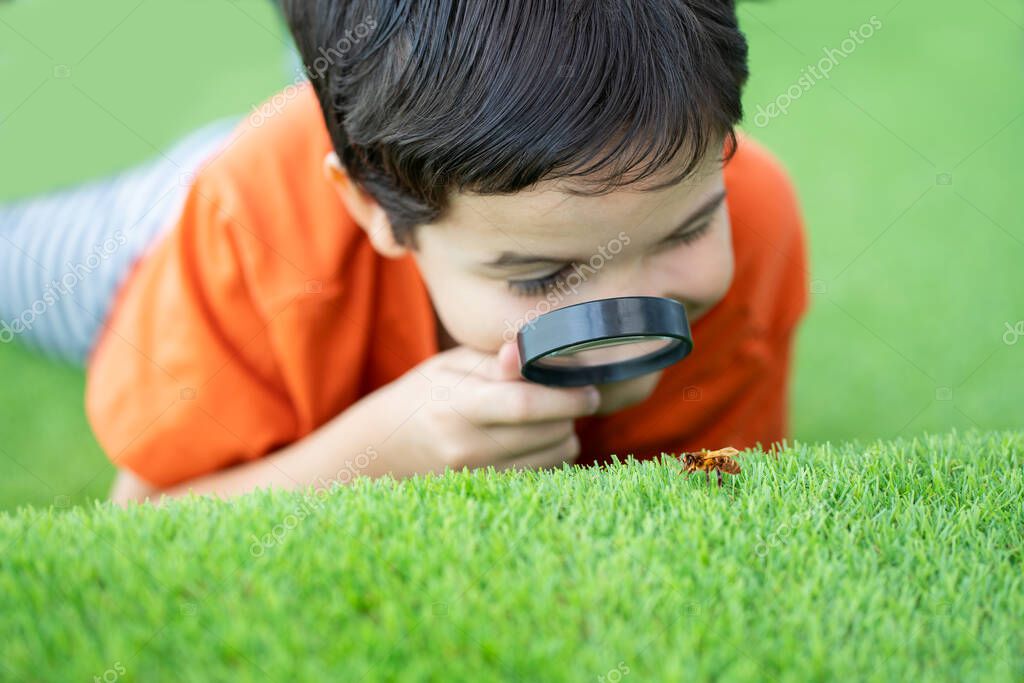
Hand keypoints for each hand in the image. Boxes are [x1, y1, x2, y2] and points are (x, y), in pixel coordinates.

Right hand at [369, 340, 600, 474]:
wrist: (386, 449)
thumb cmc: (425, 395)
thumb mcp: (452, 365)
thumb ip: (495, 360)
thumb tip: (528, 350)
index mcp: (456, 406)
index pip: (523, 404)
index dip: (564, 396)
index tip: (588, 388)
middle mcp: (467, 448)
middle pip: (547, 431)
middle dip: (570, 410)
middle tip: (571, 393)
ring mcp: (479, 476)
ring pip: (554, 455)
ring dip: (564, 431)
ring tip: (547, 414)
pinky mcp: (490, 493)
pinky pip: (546, 472)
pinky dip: (553, 452)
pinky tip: (536, 436)